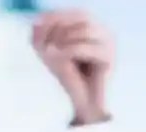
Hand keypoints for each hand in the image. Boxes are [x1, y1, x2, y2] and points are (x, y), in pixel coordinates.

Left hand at [32, 9, 114, 124]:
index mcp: (93, 27)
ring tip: (50, 50)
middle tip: (43, 41)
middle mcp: (104, 33)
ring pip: (86, 29)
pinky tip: (57, 55)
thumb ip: (44, 33)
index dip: (55, 15)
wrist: (84, 103)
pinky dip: (70, 49)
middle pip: (82, 16)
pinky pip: (88, 47)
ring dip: (64, 37)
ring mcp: (109, 45)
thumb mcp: (52, 51)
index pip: (76, 12)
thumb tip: (36, 23)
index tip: (36, 25)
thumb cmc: (68, 76)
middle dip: (58, 26)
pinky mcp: (109, 59)